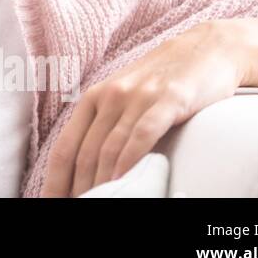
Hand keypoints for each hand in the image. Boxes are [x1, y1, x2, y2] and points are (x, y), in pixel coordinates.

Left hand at [40, 19, 246, 196]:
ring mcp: (138, 97)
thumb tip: (91, 169)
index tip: (51, 201)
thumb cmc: (164, 79)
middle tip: (79, 209)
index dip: (56, 179)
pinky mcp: (168, 99)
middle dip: (79, 188)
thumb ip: (109, 126)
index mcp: (93, 99)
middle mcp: (110, 97)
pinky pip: (142, 134)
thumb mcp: (127, 98)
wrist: (206, 48)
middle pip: (85, 153)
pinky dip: (129, 159)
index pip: (66, 147)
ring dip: (102, 182)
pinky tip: (123, 180)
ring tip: (100, 204)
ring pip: (110, 147)